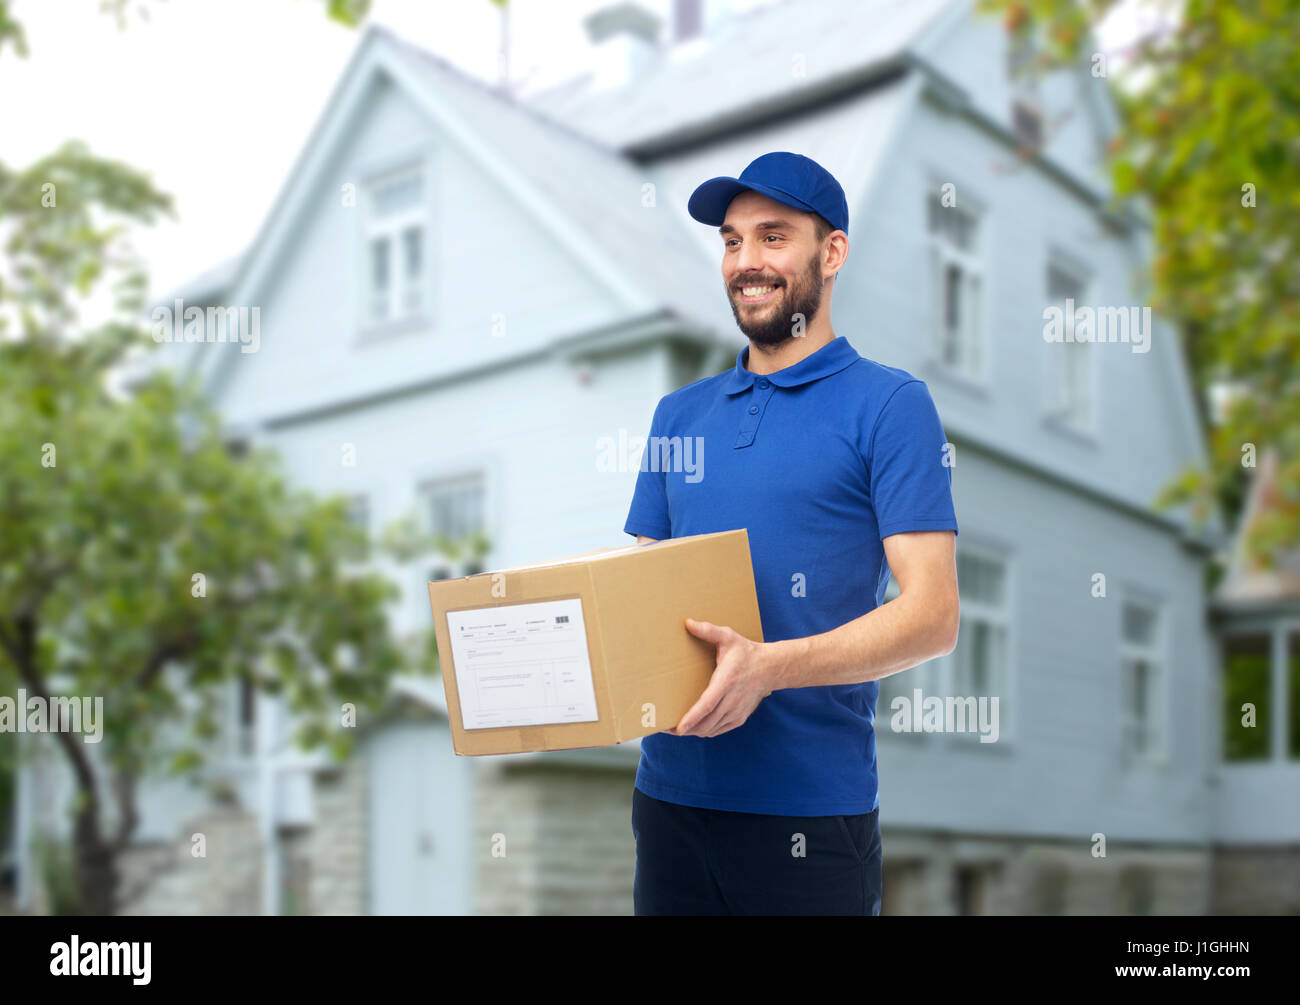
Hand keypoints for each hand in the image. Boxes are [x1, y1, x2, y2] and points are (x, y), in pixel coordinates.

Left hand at [668, 618, 773, 737]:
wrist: (770, 668)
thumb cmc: (746, 652)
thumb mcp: (728, 637)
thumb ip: (708, 630)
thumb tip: (688, 623)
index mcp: (726, 682)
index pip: (707, 705)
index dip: (692, 718)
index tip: (678, 727)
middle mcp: (732, 701)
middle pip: (706, 723)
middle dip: (685, 729)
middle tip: (666, 728)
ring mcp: (736, 712)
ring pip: (710, 729)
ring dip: (693, 731)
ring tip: (676, 728)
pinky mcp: (739, 718)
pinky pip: (718, 730)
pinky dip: (705, 731)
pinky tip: (694, 727)